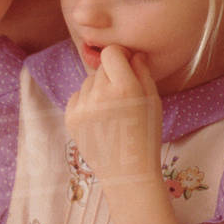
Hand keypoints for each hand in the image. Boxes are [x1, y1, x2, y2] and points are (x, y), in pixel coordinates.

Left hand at [65, 46, 161, 184]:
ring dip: (98, 89)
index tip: (126, 63)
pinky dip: (86, 102)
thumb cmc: (146, 134)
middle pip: (100, 68)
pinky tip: (100, 118)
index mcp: (125, 88)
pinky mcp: (70, 118)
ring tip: (112, 111)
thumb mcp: (153, 101)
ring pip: (88, 82)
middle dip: (111, 75)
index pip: (112, 52)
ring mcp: (82, 107)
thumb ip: (142, 72)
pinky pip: (77, 96)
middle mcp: (101, 95)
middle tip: (123, 95)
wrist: (127, 170)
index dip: (120, 55)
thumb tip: (132, 53)